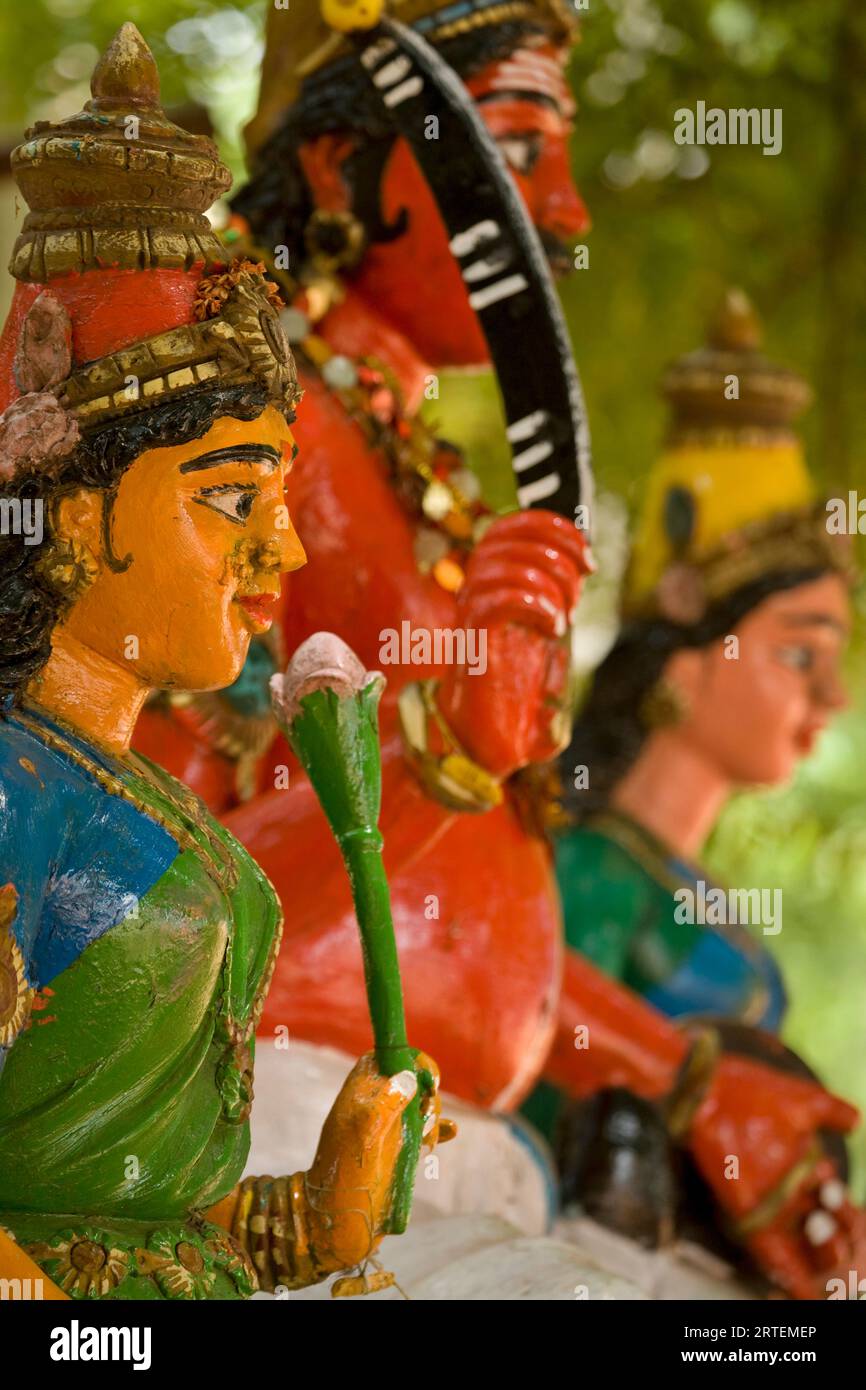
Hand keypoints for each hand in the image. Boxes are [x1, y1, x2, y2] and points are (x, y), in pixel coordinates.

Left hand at [304, 1050, 450, 1271]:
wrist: (341, 1217)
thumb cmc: (346, 1172)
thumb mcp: (364, 1131)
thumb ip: (386, 1101)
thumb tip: (409, 1076)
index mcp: (362, 1089)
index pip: (391, 1057)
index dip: (414, 1062)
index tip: (428, 1081)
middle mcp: (376, 1103)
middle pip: (414, 1081)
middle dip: (428, 1095)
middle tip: (425, 1118)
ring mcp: (389, 1126)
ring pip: (422, 1106)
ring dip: (433, 1116)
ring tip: (427, 1140)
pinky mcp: (400, 1147)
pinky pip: (426, 1130)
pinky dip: (440, 1130)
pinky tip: (450, 1133)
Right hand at [437, 511, 591, 777]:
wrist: (484, 759)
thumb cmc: (514, 722)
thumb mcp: (550, 677)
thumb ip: (560, 651)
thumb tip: (570, 623)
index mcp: (499, 600)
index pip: (509, 531)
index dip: (551, 528)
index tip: (589, 559)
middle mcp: (481, 602)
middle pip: (502, 535)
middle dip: (553, 545)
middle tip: (583, 581)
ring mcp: (473, 623)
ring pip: (497, 562)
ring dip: (544, 575)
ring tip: (565, 612)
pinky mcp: (473, 648)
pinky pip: (494, 600)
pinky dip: (533, 603)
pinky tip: (554, 629)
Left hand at [688, 1054, 862, 1298]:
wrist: (705, 1083)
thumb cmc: (750, 1088)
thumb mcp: (801, 1100)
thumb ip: (833, 1112)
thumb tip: (858, 1123)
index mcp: (808, 1172)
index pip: (840, 1210)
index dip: (850, 1214)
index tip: (837, 1191)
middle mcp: (791, 1194)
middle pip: (828, 1236)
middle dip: (839, 1231)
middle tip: (829, 1199)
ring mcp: (769, 1204)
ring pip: (804, 1250)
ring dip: (820, 1247)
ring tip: (817, 1223)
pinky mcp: (744, 1210)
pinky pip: (770, 1254)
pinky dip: (790, 1274)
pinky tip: (805, 1291)